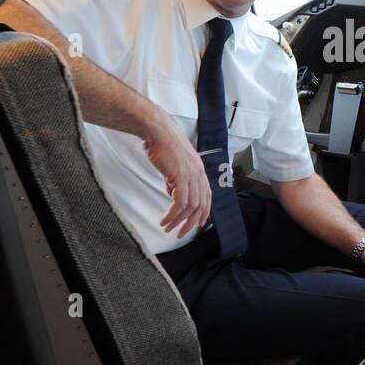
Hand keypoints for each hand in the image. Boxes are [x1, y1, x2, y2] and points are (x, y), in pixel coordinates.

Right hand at [142, 118, 211, 238]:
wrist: (158, 131)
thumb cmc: (163, 144)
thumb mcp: (173, 166)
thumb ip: (175, 181)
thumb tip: (172, 194)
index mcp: (199, 170)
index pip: (206, 196)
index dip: (203, 213)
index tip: (196, 225)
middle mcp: (198, 174)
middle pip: (200, 205)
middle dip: (190, 223)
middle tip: (180, 233)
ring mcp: (191, 175)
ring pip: (190, 206)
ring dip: (178, 221)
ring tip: (167, 228)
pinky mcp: (181, 177)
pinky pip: (180, 203)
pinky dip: (172, 215)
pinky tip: (165, 220)